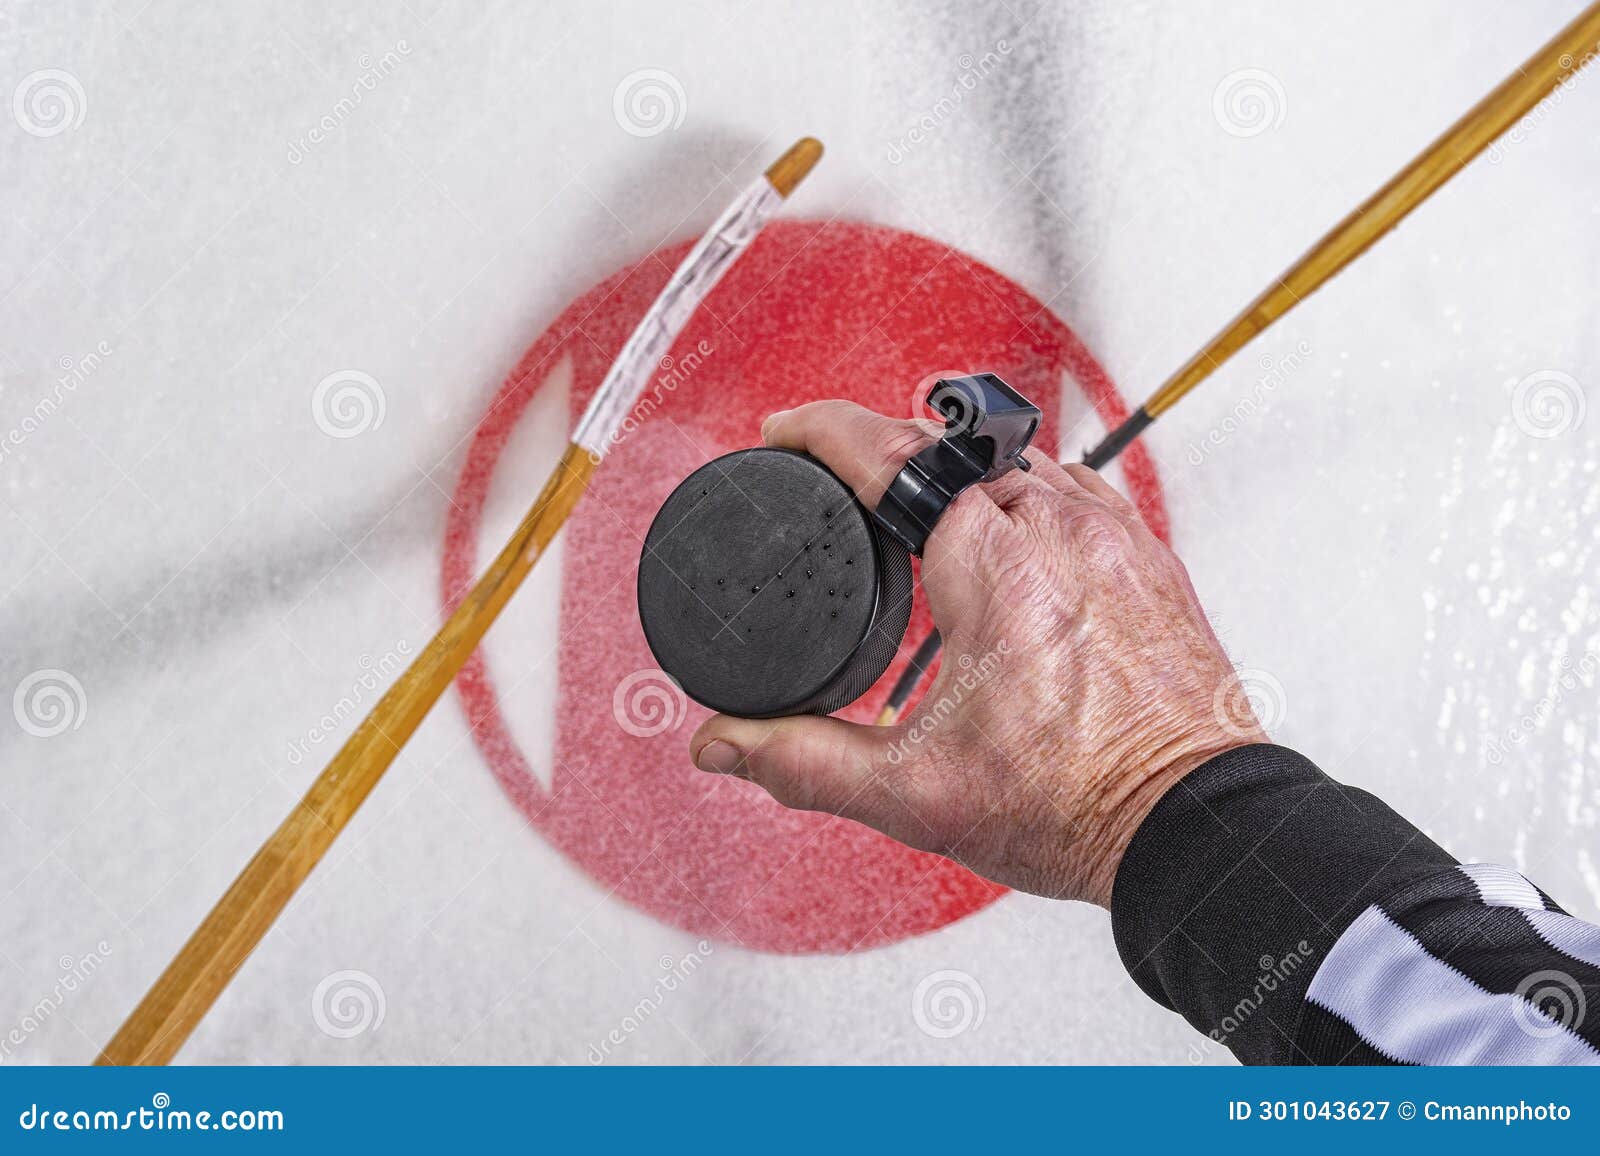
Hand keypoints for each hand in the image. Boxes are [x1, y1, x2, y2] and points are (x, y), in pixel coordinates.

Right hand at [688, 401, 1264, 907]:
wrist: (1190, 824)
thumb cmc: (1077, 804)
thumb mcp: (914, 792)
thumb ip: (804, 762)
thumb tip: (723, 747)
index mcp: (992, 566)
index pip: (887, 452)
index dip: (820, 429)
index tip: (785, 433)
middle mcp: (1056, 530)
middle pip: (948, 450)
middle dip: (885, 460)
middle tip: (841, 495)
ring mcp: (1110, 536)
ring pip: (1015, 462)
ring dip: (959, 477)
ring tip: (918, 519)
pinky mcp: (1147, 555)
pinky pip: (1075, 488)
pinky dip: (1027, 494)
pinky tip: (1010, 537)